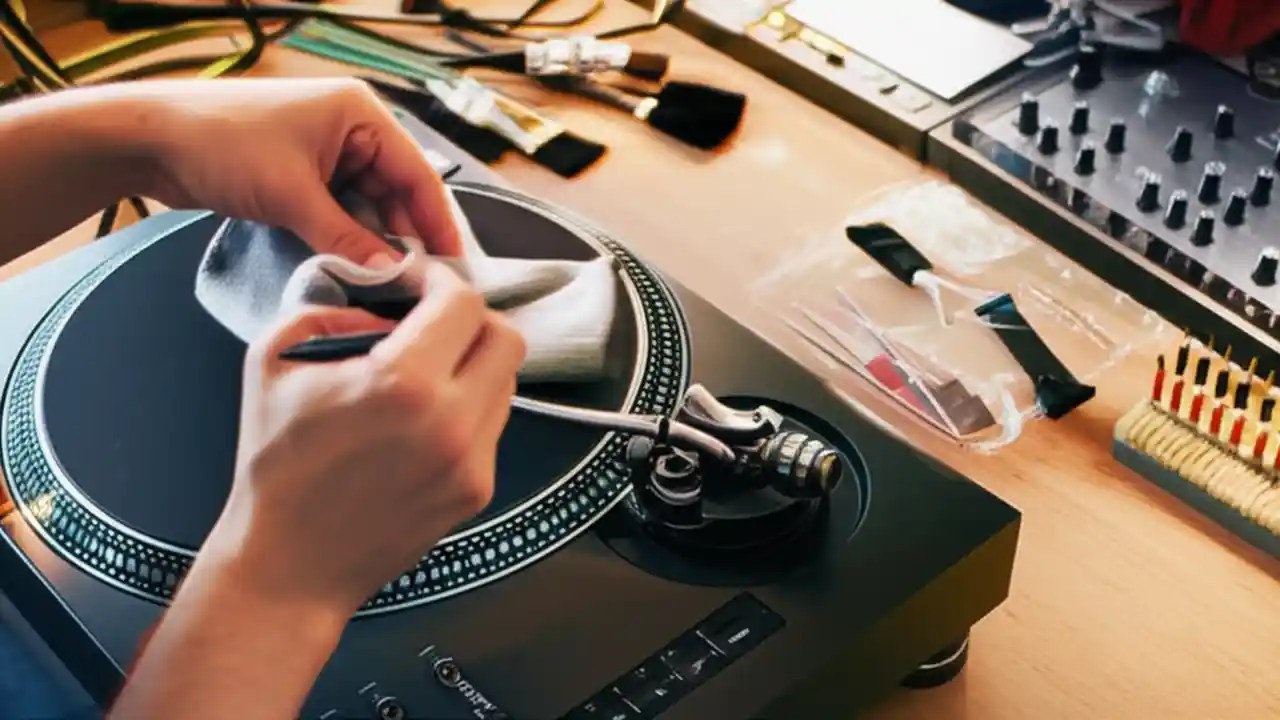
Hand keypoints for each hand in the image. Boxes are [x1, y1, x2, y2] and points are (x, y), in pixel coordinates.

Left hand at [142, 76, 460, 262]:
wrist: (149, 140)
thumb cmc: (221, 144)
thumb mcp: (292, 196)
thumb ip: (347, 239)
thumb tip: (390, 278)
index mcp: (361, 114)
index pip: (418, 175)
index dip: (437, 224)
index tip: (453, 268)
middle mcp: (352, 130)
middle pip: (398, 194)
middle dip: (405, 240)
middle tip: (419, 288)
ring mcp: (329, 153)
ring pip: (370, 209)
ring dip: (374, 244)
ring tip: (387, 287)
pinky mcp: (306, 176)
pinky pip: (342, 213)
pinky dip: (348, 240)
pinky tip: (355, 270)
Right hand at [202, 261, 524, 620]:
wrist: (289, 566)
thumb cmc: (274, 467)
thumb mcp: (273, 361)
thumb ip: (329, 312)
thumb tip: (379, 305)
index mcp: (403, 385)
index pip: (463, 304)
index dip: (441, 280)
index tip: (420, 282)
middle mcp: (451, 423)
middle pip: (506, 338)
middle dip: (470, 319)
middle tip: (432, 321)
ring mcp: (472, 463)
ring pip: (504, 383)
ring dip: (472, 364)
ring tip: (423, 374)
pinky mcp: (477, 492)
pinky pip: (491, 426)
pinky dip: (466, 408)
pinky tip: (422, 421)